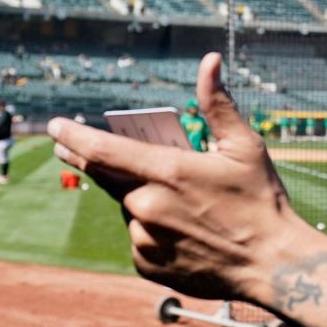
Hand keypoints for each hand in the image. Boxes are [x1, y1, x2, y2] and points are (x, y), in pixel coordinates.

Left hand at [49, 53, 315, 301]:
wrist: (272, 264)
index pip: (103, 150)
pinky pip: (138, 239)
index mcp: (168, 172)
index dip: (74, 136)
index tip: (54, 127)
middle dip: (95, 162)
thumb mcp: (245, 146)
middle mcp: (148, 207)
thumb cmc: (262, 200)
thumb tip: (210, 60)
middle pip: (109, 179)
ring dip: (139, 199)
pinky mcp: (147, 265)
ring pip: (128, 210)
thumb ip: (218, 104)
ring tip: (180, 204)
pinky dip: (150, 230)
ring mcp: (145, 240)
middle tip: (73, 150)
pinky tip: (182, 230)